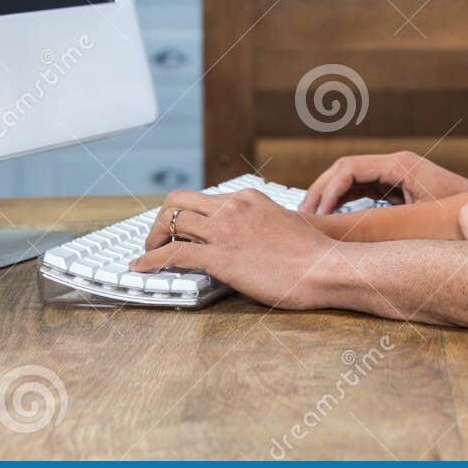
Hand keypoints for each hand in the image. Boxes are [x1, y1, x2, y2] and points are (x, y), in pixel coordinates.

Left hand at [131, 189, 336, 309]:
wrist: (326, 267)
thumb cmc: (314, 255)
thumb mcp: (286, 226)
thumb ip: (263, 225)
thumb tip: (252, 239)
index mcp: (249, 199)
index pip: (204, 198)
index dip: (186, 215)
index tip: (178, 229)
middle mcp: (233, 207)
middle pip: (179, 201)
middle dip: (161, 220)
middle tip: (157, 239)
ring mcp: (225, 229)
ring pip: (171, 221)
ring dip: (152, 239)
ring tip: (146, 254)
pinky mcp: (220, 256)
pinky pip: (173, 253)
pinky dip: (150, 260)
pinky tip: (141, 268)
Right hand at [298, 150, 467, 213]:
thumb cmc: (462, 221)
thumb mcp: (414, 225)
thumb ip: (373, 226)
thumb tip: (337, 233)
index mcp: (399, 164)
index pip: (347, 169)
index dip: (325, 192)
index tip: (312, 216)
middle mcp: (397, 165)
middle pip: (345, 172)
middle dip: (321, 194)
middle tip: (302, 220)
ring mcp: (399, 176)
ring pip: (353, 182)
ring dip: (331, 200)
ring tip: (311, 224)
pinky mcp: (401, 189)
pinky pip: (365, 192)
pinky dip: (346, 205)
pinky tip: (335, 225)